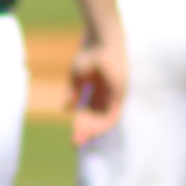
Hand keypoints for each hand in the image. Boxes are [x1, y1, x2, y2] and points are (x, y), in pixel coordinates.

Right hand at [69, 28, 127, 145]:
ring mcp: (114, 95)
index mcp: (96, 90)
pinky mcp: (120, 94)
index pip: (89, 112)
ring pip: (104, 119)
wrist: (100, 42)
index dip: (80, 123)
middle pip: (95, 118)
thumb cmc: (89, 54)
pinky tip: (95, 132)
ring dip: (93, 131)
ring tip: (81, 140)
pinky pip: (113, 114)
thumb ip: (72, 93)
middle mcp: (106, 95)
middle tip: (74, 143)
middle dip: (85, 131)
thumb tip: (65, 109)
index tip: (72, 135)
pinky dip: (104, 124)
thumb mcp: (76, 77)